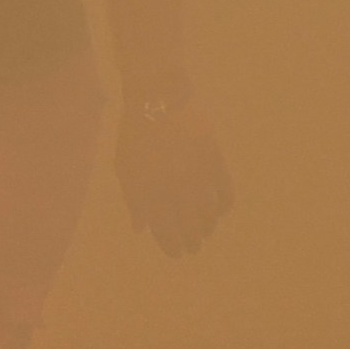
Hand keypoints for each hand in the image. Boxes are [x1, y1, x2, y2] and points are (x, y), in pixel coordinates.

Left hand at [117, 94, 233, 253]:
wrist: (158, 95)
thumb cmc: (136, 132)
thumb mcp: (124, 166)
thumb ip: (133, 200)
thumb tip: (140, 229)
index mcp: (149, 190)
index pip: (164, 231)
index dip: (172, 246)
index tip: (177, 253)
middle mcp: (174, 188)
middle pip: (188, 227)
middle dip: (191, 242)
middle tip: (194, 247)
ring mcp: (196, 175)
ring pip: (208, 214)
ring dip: (207, 228)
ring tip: (206, 231)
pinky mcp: (215, 160)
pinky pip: (225, 192)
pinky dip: (224, 206)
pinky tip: (220, 210)